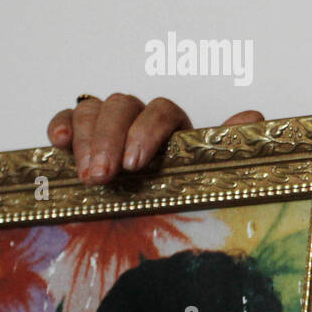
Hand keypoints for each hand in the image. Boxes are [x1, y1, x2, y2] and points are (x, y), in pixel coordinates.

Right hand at [47, 94, 263, 184]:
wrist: (164, 206)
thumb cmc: (183, 188)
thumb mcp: (208, 171)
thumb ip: (227, 144)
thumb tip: (253, 117)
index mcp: (174, 126)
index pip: (162, 110)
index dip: (147, 131)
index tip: (136, 164)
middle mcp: (140, 118)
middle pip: (122, 106)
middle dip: (109, 140)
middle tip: (103, 176)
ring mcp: (110, 124)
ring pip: (93, 108)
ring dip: (86, 139)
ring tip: (87, 175)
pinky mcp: (82, 135)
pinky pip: (69, 115)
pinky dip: (61, 123)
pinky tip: (58, 143)